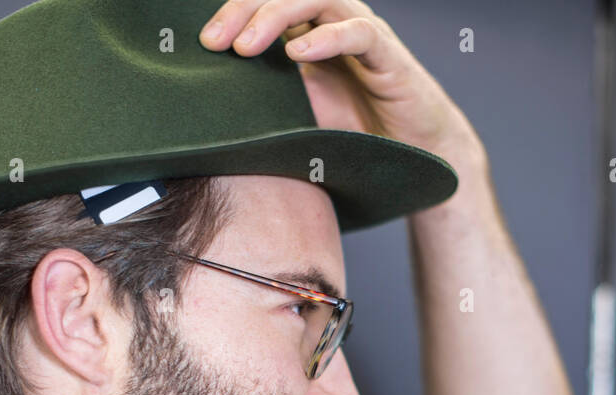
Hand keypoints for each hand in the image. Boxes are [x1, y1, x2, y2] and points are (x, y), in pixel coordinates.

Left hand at [199, 0, 485, 171]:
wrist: (412, 157)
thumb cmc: (355, 136)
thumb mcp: (297, 116)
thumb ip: (265, 102)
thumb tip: (216, 111)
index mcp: (308, 32)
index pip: (265, 4)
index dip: (233, 14)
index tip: (202, 44)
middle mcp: (333, 23)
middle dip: (243, 10)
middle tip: (213, 42)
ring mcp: (361, 34)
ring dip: (276, 17)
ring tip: (246, 47)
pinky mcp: (388, 55)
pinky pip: (358, 32)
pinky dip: (327, 39)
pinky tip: (299, 55)